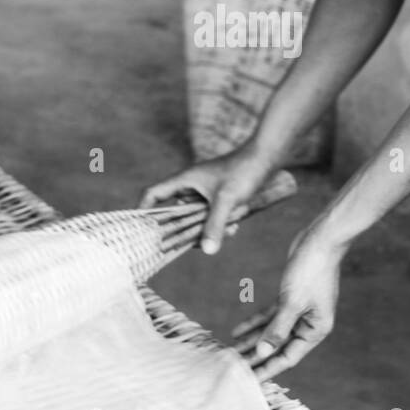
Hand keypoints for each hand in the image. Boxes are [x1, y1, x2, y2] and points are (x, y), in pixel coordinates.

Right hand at [137, 144, 275, 254]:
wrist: (266, 157)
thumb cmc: (243, 172)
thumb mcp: (227, 200)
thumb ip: (214, 225)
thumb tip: (206, 251)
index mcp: (184, 180)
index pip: (154, 194)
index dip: (145, 211)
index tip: (143, 230)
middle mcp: (191, 186)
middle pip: (175, 214)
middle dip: (186, 230)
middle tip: (196, 242)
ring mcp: (204, 191)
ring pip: (195, 218)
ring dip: (207, 228)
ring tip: (228, 228)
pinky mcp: (216, 196)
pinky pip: (210, 215)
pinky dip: (219, 223)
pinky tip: (235, 225)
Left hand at [232, 230, 343, 380]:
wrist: (320, 239)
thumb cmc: (312, 270)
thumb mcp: (292, 302)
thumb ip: (277, 329)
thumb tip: (263, 353)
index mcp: (316, 330)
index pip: (288, 357)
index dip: (268, 369)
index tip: (251, 381)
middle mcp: (309, 324)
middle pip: (279, 347)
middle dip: (258, 357)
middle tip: (236, 370)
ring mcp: (300, 311)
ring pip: (272, 332)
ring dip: (253, 341)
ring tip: (232, 352)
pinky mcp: (291, 298)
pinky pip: (271, 316)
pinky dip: (255, 323)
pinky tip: (238, 331)